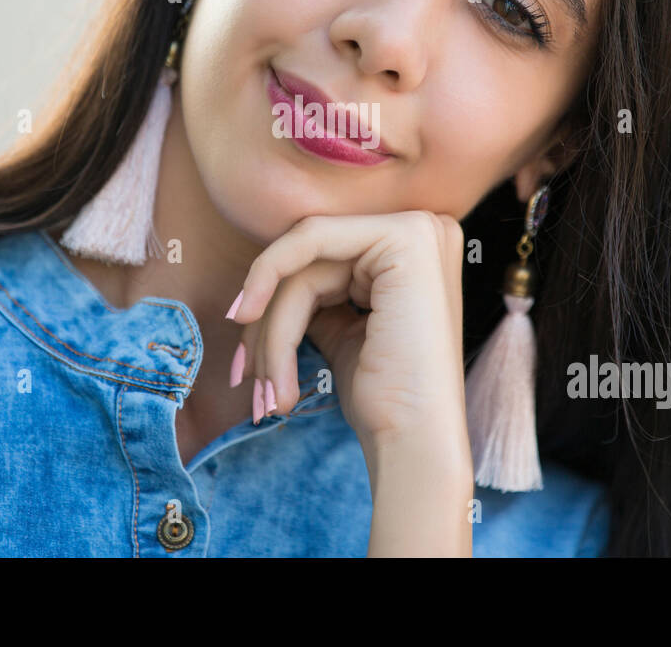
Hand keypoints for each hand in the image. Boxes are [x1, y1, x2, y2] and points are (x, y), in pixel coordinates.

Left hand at [226, 210, 469, 462]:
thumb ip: (318, 296)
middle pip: (313, 259)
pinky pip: (310, 242)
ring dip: (270, 328)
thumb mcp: (345, 332)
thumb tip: (265, 282)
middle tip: (246, 376)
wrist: (414, 442)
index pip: (326, 259)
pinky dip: (268, 284)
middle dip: (266, 319)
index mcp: (416, 252)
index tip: (244, 355)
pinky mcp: (404, 238)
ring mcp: (419, 229)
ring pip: (305, 262)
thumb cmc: (384, 399)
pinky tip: (248, 323)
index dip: (275, 299)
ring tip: (263, 387)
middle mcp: (426, 230)